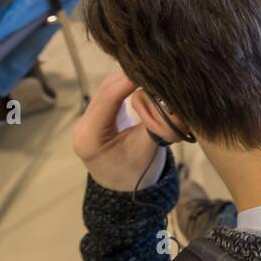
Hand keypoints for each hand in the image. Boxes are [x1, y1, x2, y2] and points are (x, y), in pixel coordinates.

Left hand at [72, 72, 164, 191]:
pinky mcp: (96, 116)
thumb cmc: (136, 175)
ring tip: (153, 75)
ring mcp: (87, 120)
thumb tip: (177, 101)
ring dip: (130, 79)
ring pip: (108, 88)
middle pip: (107, 89)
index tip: (153, 69)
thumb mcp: (147, 149)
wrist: (123, 191)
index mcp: (89, 137)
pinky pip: (111, 93)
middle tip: (157, 70)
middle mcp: (83, 125)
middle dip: (132, 76)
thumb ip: (158, 123)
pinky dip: (127, 86)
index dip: (130, 79)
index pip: (109, 97)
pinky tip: (143, 81)